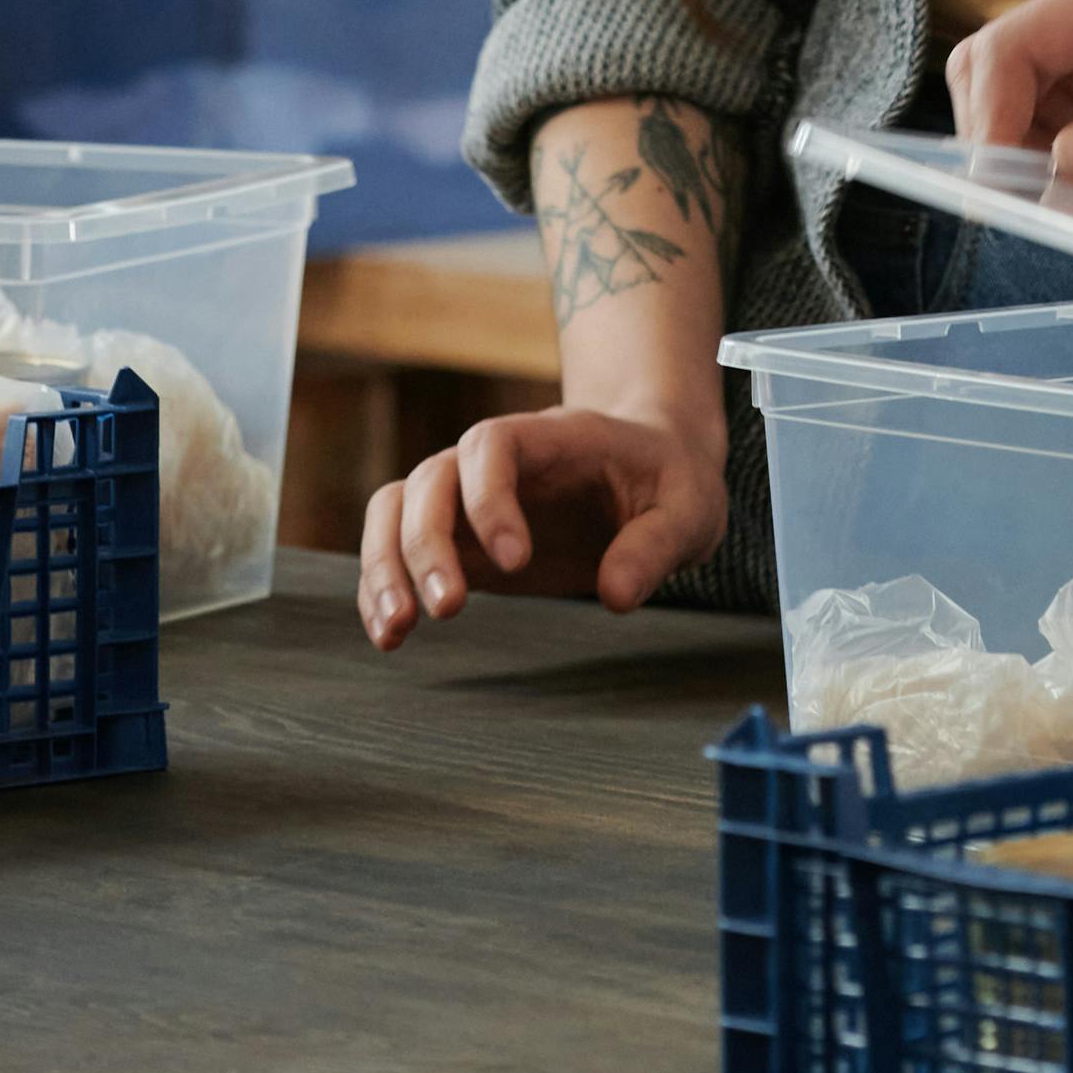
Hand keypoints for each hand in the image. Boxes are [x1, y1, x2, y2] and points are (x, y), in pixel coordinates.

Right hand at [356, 399, 726, 646]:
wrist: (652, 467)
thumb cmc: (668, 479)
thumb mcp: (690, 507)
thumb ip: (657, 545)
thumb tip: (614, 596)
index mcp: (552, 437)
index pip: (492, 443)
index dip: (488, 498)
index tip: (516, 562)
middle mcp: (496, 461)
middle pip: (430, 479)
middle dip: (424, 543)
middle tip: (447, 610)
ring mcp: (471, 498)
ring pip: (397, 508)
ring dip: (385, 566)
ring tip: (396, 632)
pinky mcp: (461, 541)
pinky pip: (400, 549)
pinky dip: (382, 587)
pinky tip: (391, 636)